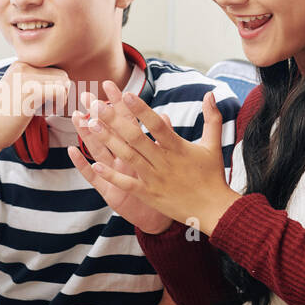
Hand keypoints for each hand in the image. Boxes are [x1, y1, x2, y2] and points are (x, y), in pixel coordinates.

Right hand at [0, 61, 69, 153]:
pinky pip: (61, 91)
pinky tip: (45, 113)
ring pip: (64, 81)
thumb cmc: (4, 117)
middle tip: (47, 107)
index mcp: (21, 64)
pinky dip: (59, 104)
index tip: (45, 102)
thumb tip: (65, 82)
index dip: (55, 87)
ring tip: (46, 109)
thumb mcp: (19, 92)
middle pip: (61, 74)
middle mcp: (24, 65)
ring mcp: (27, 76)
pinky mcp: (31, 90)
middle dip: (60, 93)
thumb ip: (36, 83)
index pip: (53, 69)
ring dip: (61, 99)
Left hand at [80, 82, 236, 233]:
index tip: (126, 94)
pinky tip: (95, 164)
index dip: (141, 109)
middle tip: (97, 104)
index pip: (157, 125)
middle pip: (136, 138)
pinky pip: (128, 184)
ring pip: (128, 157)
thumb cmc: (213, 175)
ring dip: (108, 140)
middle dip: (115, 120)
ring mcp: (155, 179)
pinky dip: (112, 175)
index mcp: (178, 148)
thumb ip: (211, 118)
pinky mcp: (150, 195)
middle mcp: (164, 162)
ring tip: (90, 125)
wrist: (214, 210)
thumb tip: (211, 94)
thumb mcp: (213, 145)